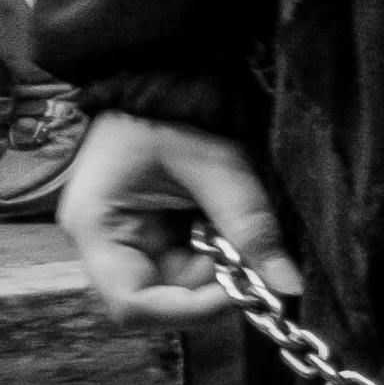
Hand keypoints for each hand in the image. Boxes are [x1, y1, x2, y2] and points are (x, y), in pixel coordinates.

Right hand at [62, 112, 301, 328]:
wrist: (163, 74)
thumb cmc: (175, 108)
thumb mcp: (216, 163)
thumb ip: (250, 225)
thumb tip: (288, 287)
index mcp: (96, 226)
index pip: (132, 304)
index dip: (190, 310)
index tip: (244, 292)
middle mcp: (105, 243)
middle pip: (160, 298)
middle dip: (214, 286)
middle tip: (256, 258)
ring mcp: (127, 239)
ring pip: (181, 284)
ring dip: (220, 268)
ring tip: (239, 223)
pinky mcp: (151, 233)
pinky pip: (189, 262)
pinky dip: (217, 251)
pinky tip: (226, 221)